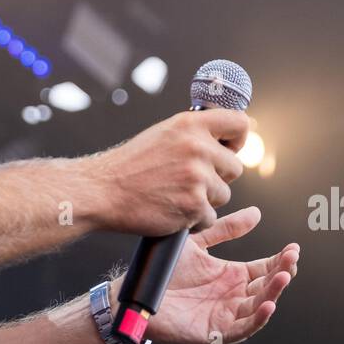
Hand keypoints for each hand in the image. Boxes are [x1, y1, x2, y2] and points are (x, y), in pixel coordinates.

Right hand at [88, 110, 248, 235]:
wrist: (103, 191)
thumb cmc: (132, 164)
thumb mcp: (164, 134)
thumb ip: (195, 134)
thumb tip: (225, 139)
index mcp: (191, 124)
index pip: (239, 123)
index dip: (238, 138)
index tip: (230, 147)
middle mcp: (198, 147)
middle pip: (235, 167)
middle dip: (218, 177)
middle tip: (190, 180)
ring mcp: (198, 178)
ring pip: (223, 194)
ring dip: (204, 199)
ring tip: (174, 194)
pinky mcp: (194, 206)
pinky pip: (210, 217)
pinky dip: (194, 219)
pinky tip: (171, 209)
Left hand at [137, 206, 299, 343]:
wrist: (137, 292)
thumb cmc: (164, 270)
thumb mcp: (198, 242)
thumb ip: (226, 229)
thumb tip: (256, 213)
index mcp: (231, 276)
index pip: (263, 268)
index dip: (280, 260)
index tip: (293, 248)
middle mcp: (232, 296)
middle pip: (265, 286)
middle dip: (282, 273)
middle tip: (292, 258)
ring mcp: (225, 314)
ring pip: (258, 306)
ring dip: (274, 293)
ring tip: (284, 276)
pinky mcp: (214, 332)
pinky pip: (242, 328)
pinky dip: (258, 319)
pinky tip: (268, 304)